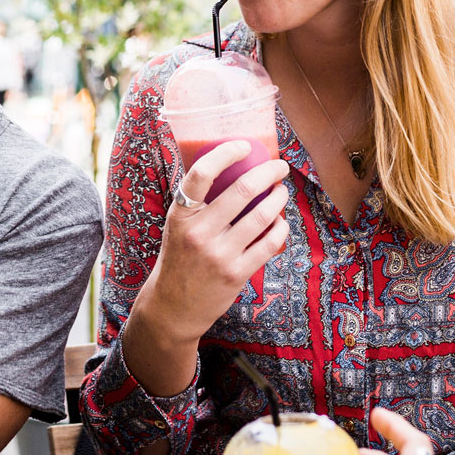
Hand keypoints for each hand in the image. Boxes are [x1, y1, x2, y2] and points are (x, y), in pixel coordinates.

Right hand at [137, 140, 292, 344]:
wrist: (172, 307)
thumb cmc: (179, 259)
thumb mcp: (177, 226)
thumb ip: (198, 204)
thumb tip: (232, 170)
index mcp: (180, 215)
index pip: (202, 174)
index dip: (227, 153)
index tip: (245, 146)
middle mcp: (199, 232)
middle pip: (243, 190)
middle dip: (269, 172)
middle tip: (279, 167)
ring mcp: (219, 255)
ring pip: (262, 216)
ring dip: (279, 198)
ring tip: (281, 192)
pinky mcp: (236, 274)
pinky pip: (269, 243)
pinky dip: (280, 228)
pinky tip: (281, 221)